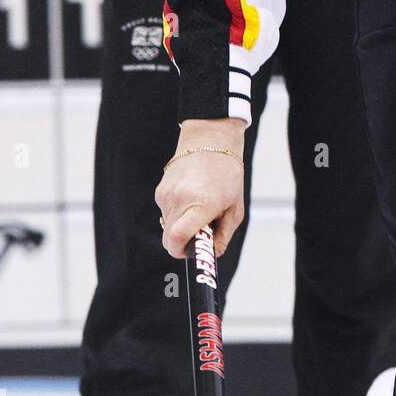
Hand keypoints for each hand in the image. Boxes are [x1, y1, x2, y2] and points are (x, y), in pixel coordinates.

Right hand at [156, 118, 246, 260]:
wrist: (210, 141)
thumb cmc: (228, 175)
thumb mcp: (235, 208)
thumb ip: (223, 236)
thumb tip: (212, 255)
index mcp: (202, 205)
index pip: (177, 240)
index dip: (182, 253)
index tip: (191, 252)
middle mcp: (181, 200)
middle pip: (169, 239)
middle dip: (183, 243)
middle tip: (200, 232)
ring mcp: (168, 195)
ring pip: (167, 227)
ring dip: (181, 226)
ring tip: (198, 208)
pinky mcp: (160, 191)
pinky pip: (166, 213)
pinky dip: (177, 213)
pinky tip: (190, 197)